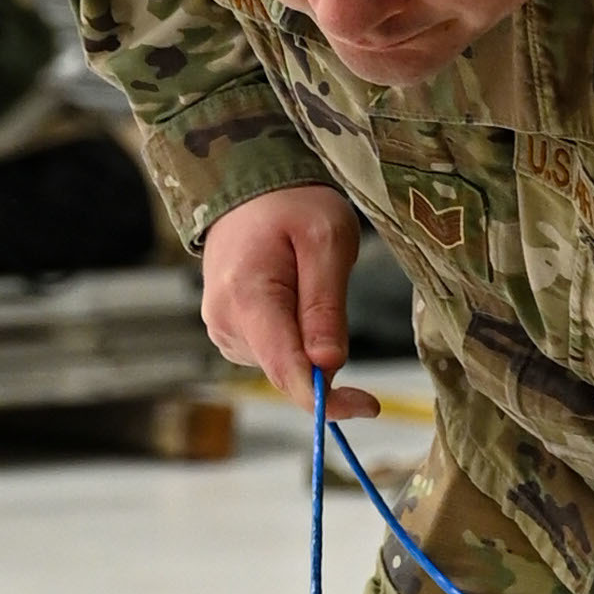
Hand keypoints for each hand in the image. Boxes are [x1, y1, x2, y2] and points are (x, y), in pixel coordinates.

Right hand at [199, 186, 376, 415]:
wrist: (249, 188)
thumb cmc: (291, 205)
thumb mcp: (327, 240)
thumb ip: (326, 305)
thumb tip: (328, 365)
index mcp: (246, 298)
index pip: (286, 372)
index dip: (328, 399)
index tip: (369, 404)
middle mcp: (226, 322)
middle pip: (287, 371)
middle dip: (323, 357)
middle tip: (336, 296)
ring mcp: (224, 330)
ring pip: (283, 363)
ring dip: (310, 342)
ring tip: (307, 282)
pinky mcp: (231, 332)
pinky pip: (275, 352)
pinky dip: (296, 337)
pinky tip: (294, 296)